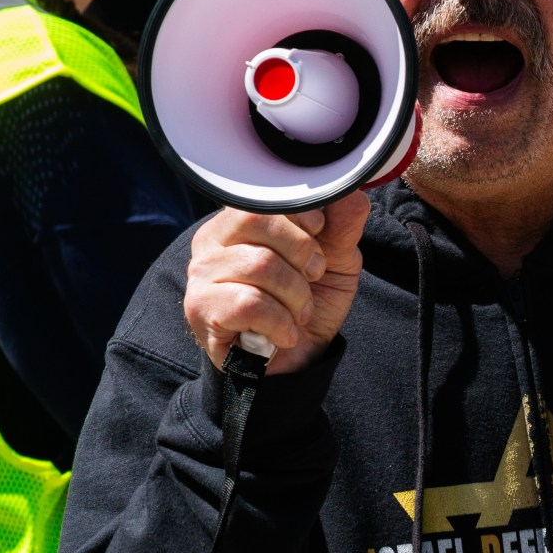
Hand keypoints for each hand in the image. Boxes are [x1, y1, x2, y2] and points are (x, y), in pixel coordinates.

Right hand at [184, 190, 371, 373]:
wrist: (296, 361)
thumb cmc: (307, 303)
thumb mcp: (336, 260)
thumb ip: (342, 224)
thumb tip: (351, 190)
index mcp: (240, 222)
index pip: (264, 197)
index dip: (300, 214)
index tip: (320, 233)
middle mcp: (212, 242)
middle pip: (257, 220)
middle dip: (302, 253)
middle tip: (313, 277)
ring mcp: (201, 275)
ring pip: (259, 264)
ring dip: (296, 296)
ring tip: (299, 312)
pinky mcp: (201, 310)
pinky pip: (249, 303)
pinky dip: (280, 322)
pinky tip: (284, 333)